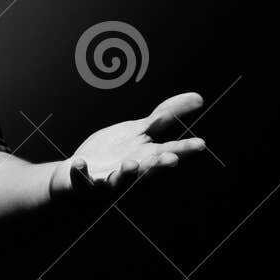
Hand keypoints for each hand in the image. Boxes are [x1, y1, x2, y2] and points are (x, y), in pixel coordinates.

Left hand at [50, 91, 208, 202]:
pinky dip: (81, 172)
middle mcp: (132, 171)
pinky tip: (80, 162)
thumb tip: (199, 97)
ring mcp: (108, 179)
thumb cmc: (116, 153)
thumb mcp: (140, 130)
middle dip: (159, 165)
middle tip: (172, 159)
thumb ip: (165, 116)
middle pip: (148, 169)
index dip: (184, 149)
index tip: (200, 144)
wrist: (79, 175)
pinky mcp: (85, 182)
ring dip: (126, 174)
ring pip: (119, 181)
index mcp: (146, 157)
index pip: (168, 152)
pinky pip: (82, 179)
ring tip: (131, 164)